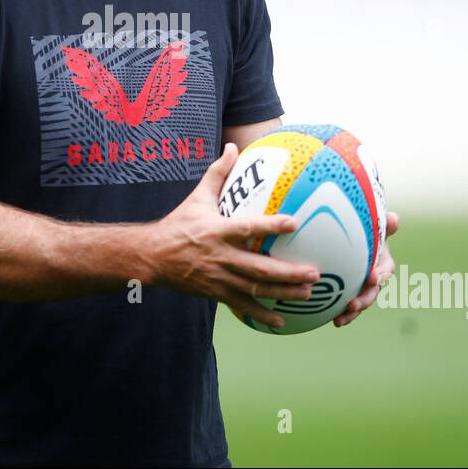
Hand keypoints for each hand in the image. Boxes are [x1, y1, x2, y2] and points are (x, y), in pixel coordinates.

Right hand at [150, 142, 317, 330]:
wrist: (153, 257)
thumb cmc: (179, 224)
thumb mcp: (197, 198)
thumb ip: (217, 173)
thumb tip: (234, 147)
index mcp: (217, 231)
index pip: (247, 228)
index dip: (270, 226)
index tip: (294, 223)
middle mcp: (220, 257)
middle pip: (258, 269)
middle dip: (288, 274)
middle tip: (314, 273)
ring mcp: (219, 278)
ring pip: (255, 290)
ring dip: (283, 294)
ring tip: (308, 295)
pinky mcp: (216, 293)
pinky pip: (242, 306)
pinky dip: (262, 315)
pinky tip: (281, 321)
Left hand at [333, 211, 398, 327]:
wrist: (344, 239)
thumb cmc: (361, 230)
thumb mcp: (371, 226)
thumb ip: (382, 225)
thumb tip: (395, 219)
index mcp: (381, 261)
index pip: (385, 269)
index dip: (381, 274)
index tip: (372, 278)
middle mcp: (372, 278)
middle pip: (372, 292)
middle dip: (364, 300)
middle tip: (353, 304)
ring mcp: (360, 288)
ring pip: (359, 303)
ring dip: (352, 313)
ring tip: (340, 319)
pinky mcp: (346, 295)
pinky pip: (344, 307)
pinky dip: (341, 314)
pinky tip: (331, 321)